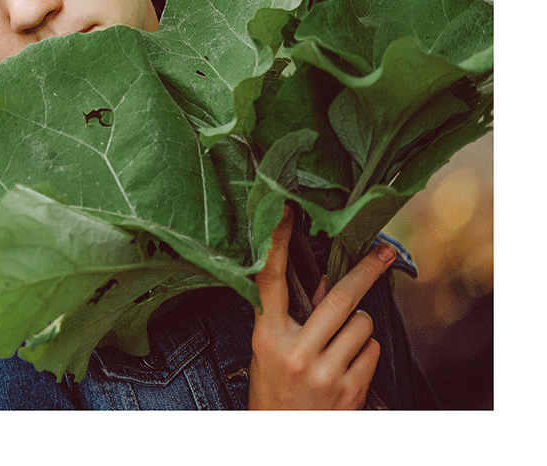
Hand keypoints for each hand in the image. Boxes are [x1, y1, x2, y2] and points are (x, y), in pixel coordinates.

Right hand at [247, 205, 395, 409]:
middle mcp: (294, 352)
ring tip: (340, 341)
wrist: (282, 438)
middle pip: (338, 299)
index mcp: (266, 335)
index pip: (270, 280)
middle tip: (383, 252)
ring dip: (359, 326)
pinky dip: (366, 351)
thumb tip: (324, 278)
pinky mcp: (349, 391)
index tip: (287, 211)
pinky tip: (347, 363)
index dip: (276, 243)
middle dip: (366, 273)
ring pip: (362, 325)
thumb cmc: (273, 386)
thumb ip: (290, 313)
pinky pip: (372, 351)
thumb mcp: (269, 347)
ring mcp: (323, 373)